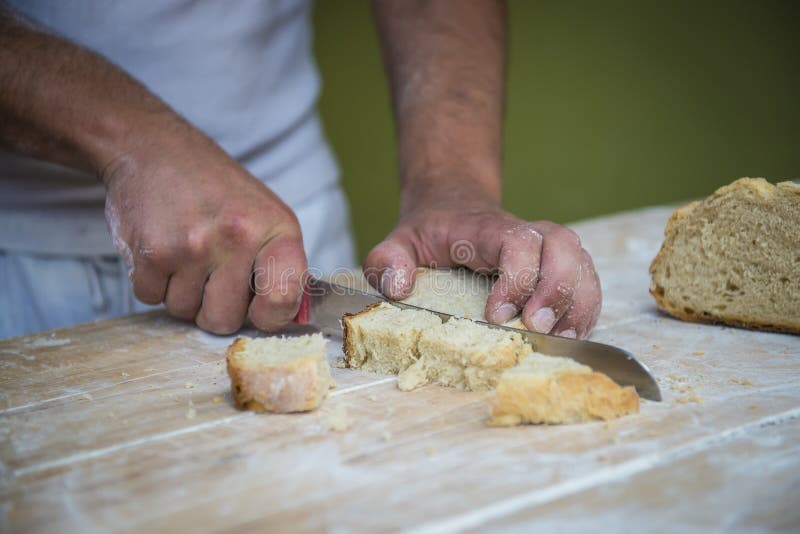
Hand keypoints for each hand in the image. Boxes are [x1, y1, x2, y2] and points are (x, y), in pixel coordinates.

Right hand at [103, 119, 306, 334]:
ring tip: (184, 253)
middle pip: (224, 320)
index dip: (271, 317)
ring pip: (184, 312)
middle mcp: (237, 237)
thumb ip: (278, 264)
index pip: (284, 298)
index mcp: (275, 229)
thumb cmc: (214, 190)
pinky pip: (149, 299)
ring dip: (180, 293)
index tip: (259, 311)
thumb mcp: (263, 215)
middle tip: (209, 273)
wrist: (153, 149)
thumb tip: (288, 317)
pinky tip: (161, 249)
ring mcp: (193, 246)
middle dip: (213, 307)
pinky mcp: (152, 252)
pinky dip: (151, 282)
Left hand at [364, 197, 601, 338]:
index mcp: (486, 229)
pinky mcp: (557, 267)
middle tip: (536, 327)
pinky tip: (571, 335)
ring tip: (560, 339)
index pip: (518, 241)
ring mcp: (546, 249)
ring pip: (582, 263)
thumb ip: (386, 260)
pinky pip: (587, 281)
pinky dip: (586, 309)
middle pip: (564, 247)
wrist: (453, 208)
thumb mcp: (398, 241)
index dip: (516, 277)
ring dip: (579, 303)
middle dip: (557, 290)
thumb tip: (398, 288)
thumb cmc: (429, 232)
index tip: (496, 315)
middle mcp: (526, 233)